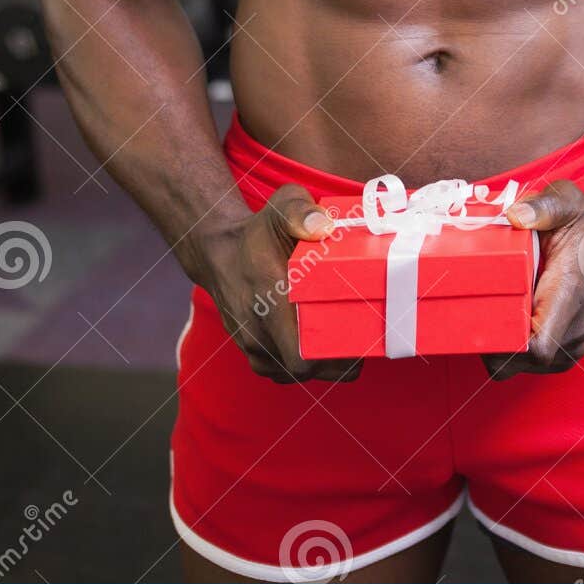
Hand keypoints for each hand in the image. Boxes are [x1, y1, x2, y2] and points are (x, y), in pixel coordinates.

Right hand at [202, 184, 362, 384]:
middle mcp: (256, 331)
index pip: (302, 355)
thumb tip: (325, 227)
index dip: (336, 355)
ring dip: (323, 365)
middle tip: (362, 338)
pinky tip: (322, 344)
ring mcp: (253, 347)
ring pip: (298, 375)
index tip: (361, 337)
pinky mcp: (254, 355)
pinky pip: (286, 374)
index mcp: (267, 298)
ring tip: (347, 340)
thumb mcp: (279, 207)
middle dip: (338, 362)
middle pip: (308, 370)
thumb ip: (300, 211)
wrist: (220, 254)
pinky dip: (307, 366)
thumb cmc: (258, 232)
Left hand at [483, 179, 583, 379]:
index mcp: (570, 295)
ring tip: (496, 312)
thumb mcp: (570, 204)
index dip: (504, 344)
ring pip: (528, 366)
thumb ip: (542, 207)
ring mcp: (576, 342)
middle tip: (476, 311)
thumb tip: (513, 215)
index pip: (538, 346)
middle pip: (522, 362)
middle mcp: (575, 328)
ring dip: (506, 347)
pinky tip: (513, 318)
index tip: (484, 318)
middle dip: (494, 344)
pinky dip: (520, 348)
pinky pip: (538, 363)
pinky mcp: (573, 348)